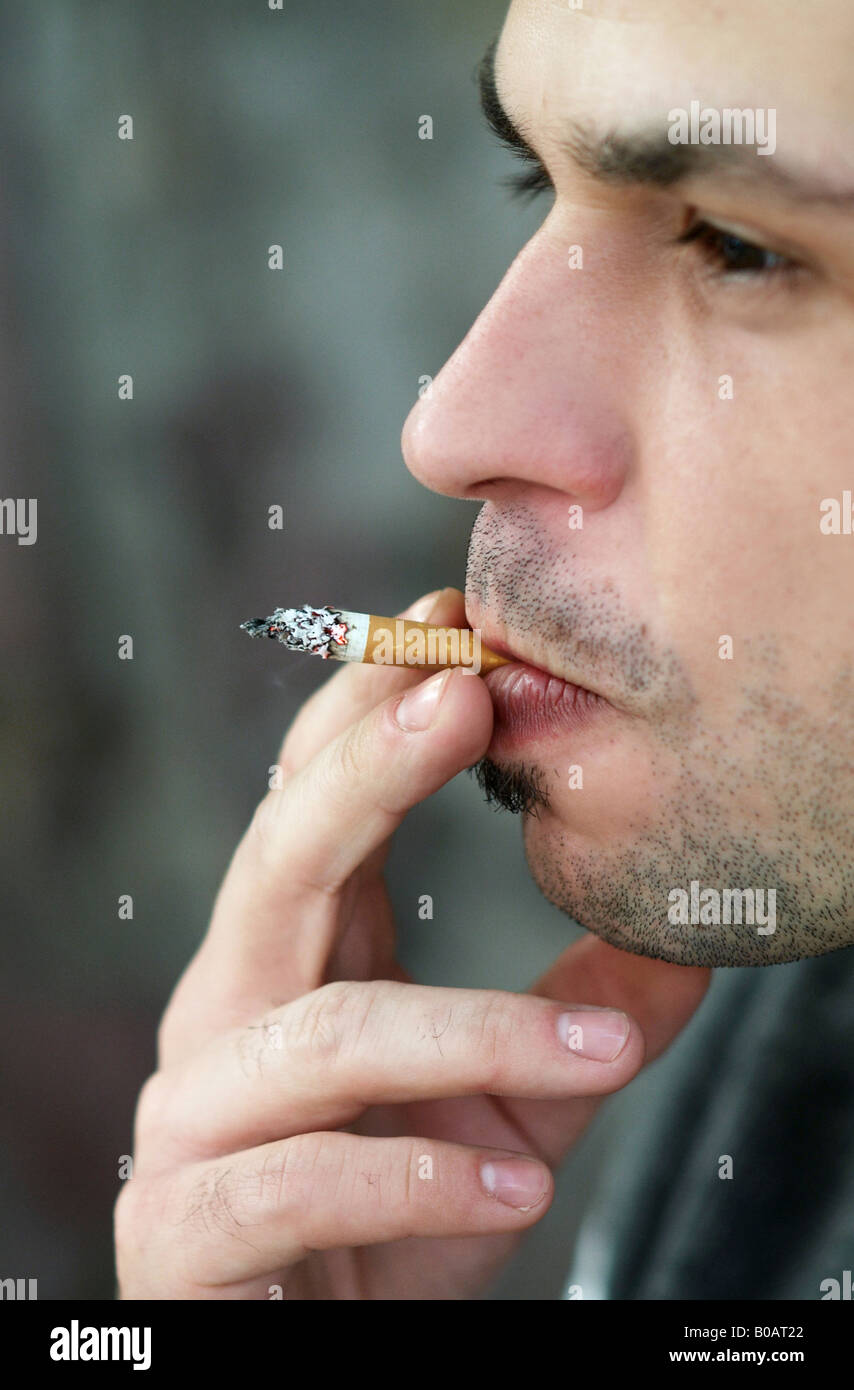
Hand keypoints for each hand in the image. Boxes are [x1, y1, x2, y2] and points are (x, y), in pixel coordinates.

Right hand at [115, 588, 708, 1298]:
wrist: (306, 1357)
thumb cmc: (390, 1225)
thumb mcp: (507, 1115)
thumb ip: (582, 1026)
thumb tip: (693, 947)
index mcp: (294, 961)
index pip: (316, 804)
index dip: (374, 711)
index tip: (462, 631)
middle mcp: (229, 1014)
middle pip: (281, 861)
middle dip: (366, 770)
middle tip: (464, 696)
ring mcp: (194, 1118)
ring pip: (321, 1035)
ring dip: (468, 1034)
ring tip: (595, 1054)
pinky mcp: (185, 1228)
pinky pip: (293, 1185)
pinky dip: (411, 1183)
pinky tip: (511, 1199)